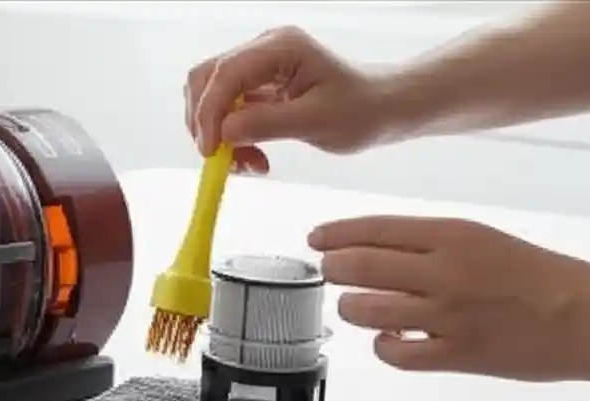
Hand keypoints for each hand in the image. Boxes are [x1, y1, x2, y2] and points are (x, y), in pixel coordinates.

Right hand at [186, 26, 391, 170]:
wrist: (383, 108)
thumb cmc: (362, 110)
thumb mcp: (318, 121)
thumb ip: (269, 124)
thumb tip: (224, 132)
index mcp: (281, 47)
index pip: (226, 74)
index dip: (210, 113)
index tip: (211, 152)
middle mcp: (263, 49)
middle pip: (206, 79)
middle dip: (207, 123)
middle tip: (223, 160)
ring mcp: (258, 67)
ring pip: (212, 97)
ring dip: (219, 135)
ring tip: (248, 163)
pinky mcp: (257, 86)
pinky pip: (228, 112)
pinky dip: (232, 139)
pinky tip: (253, 157)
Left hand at [308, 216, 589, 380]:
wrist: (585, 315)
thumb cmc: (531, 274)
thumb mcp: (478, 238)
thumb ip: (425, 243)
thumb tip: (363, 247)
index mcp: (452, 235)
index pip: (374, 229)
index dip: (335, 234)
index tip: (316, 239)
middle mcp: (445, 271)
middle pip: (358, 266)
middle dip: (333, 269)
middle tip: (331, 272)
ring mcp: (448, 315)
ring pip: (365, 310)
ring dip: (352, 308)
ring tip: (362, 307)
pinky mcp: (455, 355)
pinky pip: (394, 353)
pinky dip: (382, 345)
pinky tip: (390, 338)